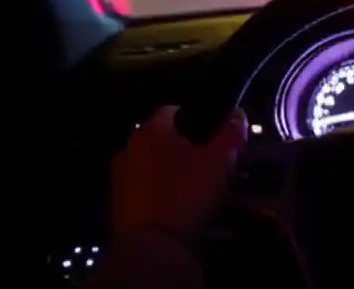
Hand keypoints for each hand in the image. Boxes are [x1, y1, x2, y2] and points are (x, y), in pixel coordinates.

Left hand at [110, 105, 247, 242]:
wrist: (153, 244)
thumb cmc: (187, 194)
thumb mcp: (220, 162)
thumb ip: (231, 133)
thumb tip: (237, 113)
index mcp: (151, 130)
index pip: (172, 110)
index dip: (195, 118)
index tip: (211, 135)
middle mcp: (129, 147)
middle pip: (159, 137)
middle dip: (179, 146)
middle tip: (203, 162)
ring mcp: (118, 176)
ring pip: (148, 163)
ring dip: (165, 169)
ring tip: (188, 186)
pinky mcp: (116, 202)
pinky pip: (140, 187)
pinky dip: (155, 190)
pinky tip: (172, 204)